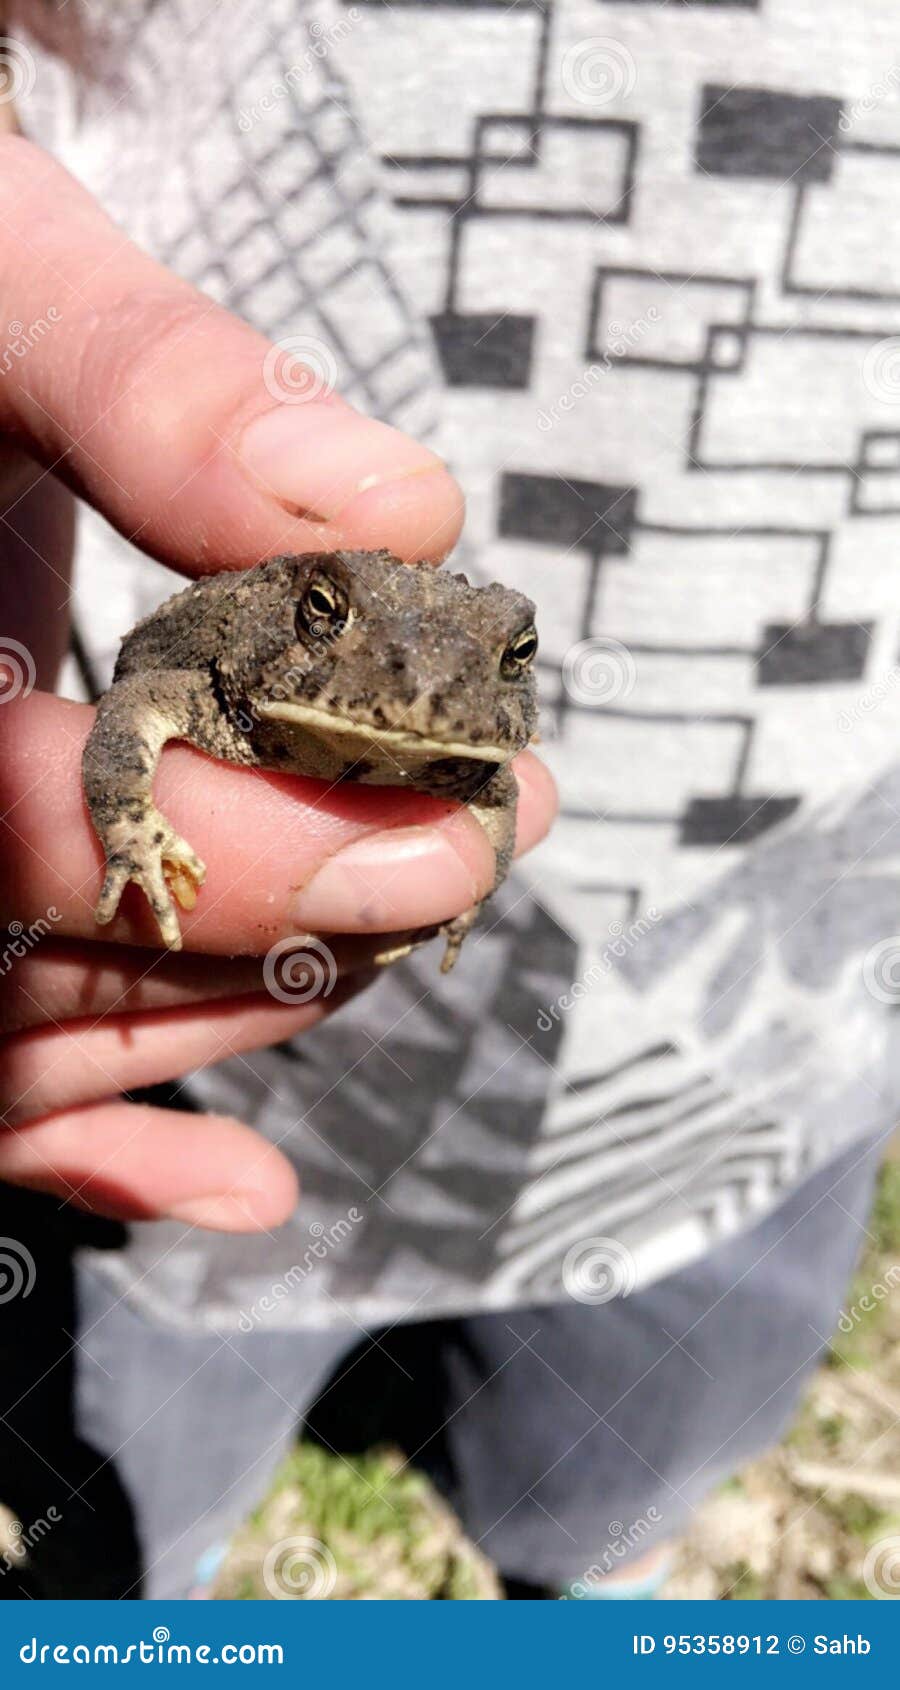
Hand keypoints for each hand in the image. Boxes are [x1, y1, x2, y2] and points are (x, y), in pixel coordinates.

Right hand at [0, 139, 555, 1230]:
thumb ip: (149, 386)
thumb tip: (401, 517)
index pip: (10, 823)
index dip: (232, 857)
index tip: (449, 832)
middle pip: (35, 968)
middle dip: (277, 946)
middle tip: (471, 863)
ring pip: (27, 1032)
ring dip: (233, 1014)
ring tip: (406, 940)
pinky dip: (102, 1141)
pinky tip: (238, 1187)